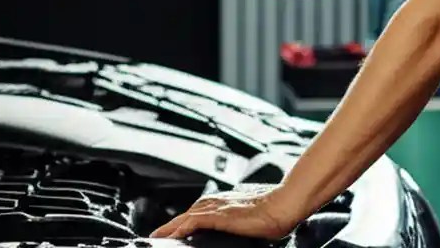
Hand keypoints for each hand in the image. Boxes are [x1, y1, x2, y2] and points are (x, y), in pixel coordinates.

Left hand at [149, 184, 303, 240]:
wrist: (283, 205)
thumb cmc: (272, 212)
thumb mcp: (248, 218)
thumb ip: (236, 222)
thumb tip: (237, 227)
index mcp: (221, 202)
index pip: (194, 212)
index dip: (180, 222)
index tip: (170, 232)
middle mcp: (215, 202)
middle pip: (186, 214)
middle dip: (170, 226)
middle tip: (156, 236)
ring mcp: (217, 207)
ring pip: (186, 217)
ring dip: (171, 227)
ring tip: (157, 237)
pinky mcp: (220, 215)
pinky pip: (195, 221)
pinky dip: (182, 228)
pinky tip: (173, 235)